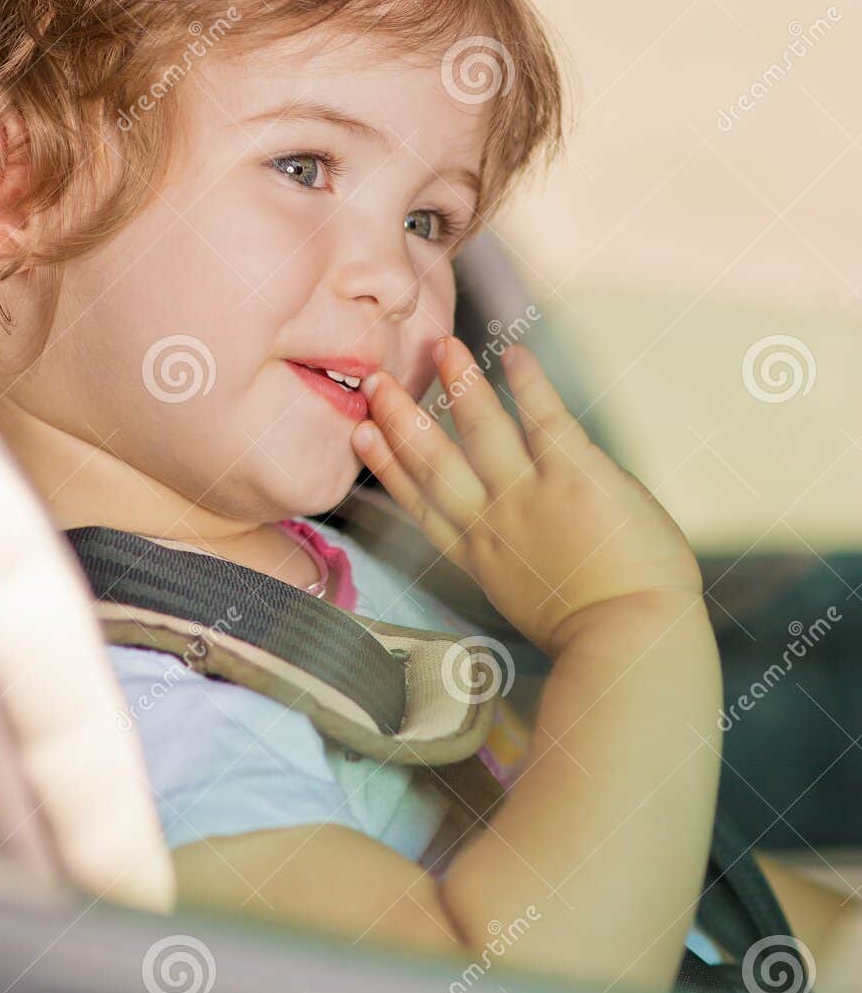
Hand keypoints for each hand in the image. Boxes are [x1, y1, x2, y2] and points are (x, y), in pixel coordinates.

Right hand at [352, 337, 703, 657]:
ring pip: (482, 431)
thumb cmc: (598, 635)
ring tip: (442, 348)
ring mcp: (530, 498)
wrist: (631, 644)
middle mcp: (494, 522)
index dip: (389, 466)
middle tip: (376, 381)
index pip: (423, 503)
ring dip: (459, 386)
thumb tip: (526, 546)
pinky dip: (528, 385)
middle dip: (402, 418)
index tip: (361, 433)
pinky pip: (545, 419)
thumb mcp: (534, 602)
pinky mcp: (574, 477)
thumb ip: (520, 564)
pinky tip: (514, 354)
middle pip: (435, 462)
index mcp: (483, 557)